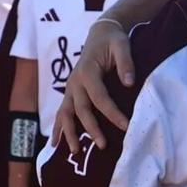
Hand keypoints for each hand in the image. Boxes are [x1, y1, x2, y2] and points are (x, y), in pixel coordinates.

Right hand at [54, 19, 134, 151]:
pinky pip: (61, 113)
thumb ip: (126, 63)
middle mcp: (75, 82)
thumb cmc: (113, 40)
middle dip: (91, 128)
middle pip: (80, 109)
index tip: (126, 126)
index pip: (99, 97)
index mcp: (87, 71)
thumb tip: (129, 83)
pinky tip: (56, 145)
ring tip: (75, 152)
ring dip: (69, 133)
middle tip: (103, 146)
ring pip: (65, 114)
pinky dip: (58, 129)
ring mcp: (70, 88)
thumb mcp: (122, 45)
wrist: (100, 34)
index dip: (112, 113)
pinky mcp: (70, 93)